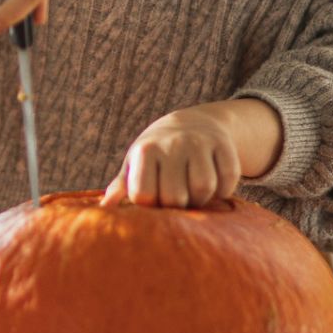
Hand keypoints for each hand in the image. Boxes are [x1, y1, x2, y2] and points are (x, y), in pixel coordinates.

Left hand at [101, 99, 282, 208]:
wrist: (191, 123)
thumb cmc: (157, 154)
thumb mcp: (135, 165)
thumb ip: (121, 188)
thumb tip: (104, 209)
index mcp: (145, 151)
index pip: (145, 196)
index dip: (151, 206)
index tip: (155, 201)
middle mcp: (172, 144)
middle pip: (175, 197)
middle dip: (177, 207)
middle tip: (178, 201)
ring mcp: (199, 142)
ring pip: (204, 188)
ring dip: (201, 200)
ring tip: (194, 195)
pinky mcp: (223, 144)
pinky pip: (228, 180)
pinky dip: (223, 191)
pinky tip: (214, 186)